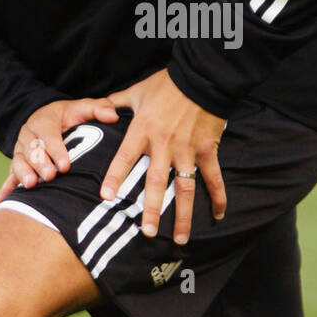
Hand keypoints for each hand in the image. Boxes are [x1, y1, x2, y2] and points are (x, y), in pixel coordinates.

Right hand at [0, 97, 120, 204]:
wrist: (43, 117)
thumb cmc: (67, 116)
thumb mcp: (81, 108)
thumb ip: (98, 109)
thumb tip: (113, 115)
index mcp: (44, 122)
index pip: (49, 136)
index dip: (56, 150)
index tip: (66, 165)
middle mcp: (29, 136)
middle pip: (32, 151)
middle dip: (41, 164)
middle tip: (51, 176)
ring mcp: (21, 151)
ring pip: (19, 163)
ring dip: (23, 174)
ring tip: (32, 185)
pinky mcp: (18, 164)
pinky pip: (9, 177)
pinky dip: (5, 189)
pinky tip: (0, 202)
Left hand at [101, 69, 226, 245]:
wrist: (201, 77)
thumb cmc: (167, 83)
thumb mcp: (138, 91)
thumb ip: (116, 102)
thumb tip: (98, 107)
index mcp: (143, 131)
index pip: (125, 158)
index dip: (114, 177)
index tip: (105, 197)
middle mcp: (164, 145)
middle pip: (156, 183)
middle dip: (151, 209)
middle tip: (146, 233)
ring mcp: (187, 150)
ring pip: (185, 188)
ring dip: (182, 215)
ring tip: (179, 238)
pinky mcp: (207, 150)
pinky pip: (213, 177)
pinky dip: (218, 197)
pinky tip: (218, 215)